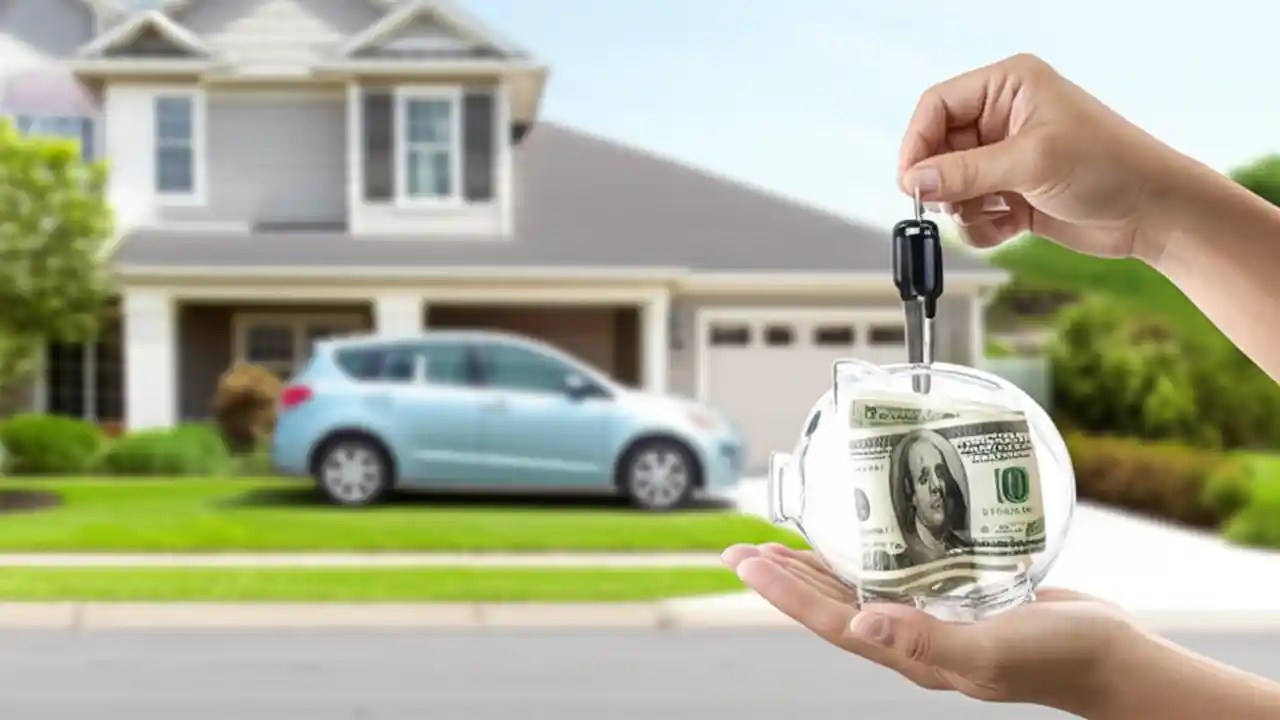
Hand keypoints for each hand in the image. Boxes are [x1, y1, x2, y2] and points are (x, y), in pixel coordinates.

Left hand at [722, 543, 1132, 713]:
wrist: (1108, 656)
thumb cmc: (1056, 656)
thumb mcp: (992, 651)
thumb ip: (928, 642)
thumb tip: (860, 624)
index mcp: (911, 655)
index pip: (831, 622)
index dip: (785, 595)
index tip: (745, 562)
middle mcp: (912, 638)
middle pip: (832, 606)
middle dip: (784, 580)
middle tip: (741, 550)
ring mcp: (932, 620)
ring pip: (857, 591)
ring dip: (816, 569)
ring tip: (778, 546)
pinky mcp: (954, 599)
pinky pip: (895, 576)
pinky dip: (868, 557)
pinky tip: (861, 538)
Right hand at [898, 52, 1195, 262]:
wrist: (1154, 212)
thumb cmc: (1109, 167)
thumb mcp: (1030, 163)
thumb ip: (965, 172)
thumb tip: (913, 180)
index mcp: (1009, 86)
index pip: (938, 106)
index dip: (918, 142)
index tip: (909, 181)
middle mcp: (1003, 118)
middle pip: (938, 149)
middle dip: (942, 183)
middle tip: (948, 206)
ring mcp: (1006, 157)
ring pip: (950, 185)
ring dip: (963, 209)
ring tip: (994, 215)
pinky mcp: (1012, 193)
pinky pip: (971, 212)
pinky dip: (981, 227)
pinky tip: (1008, 229)